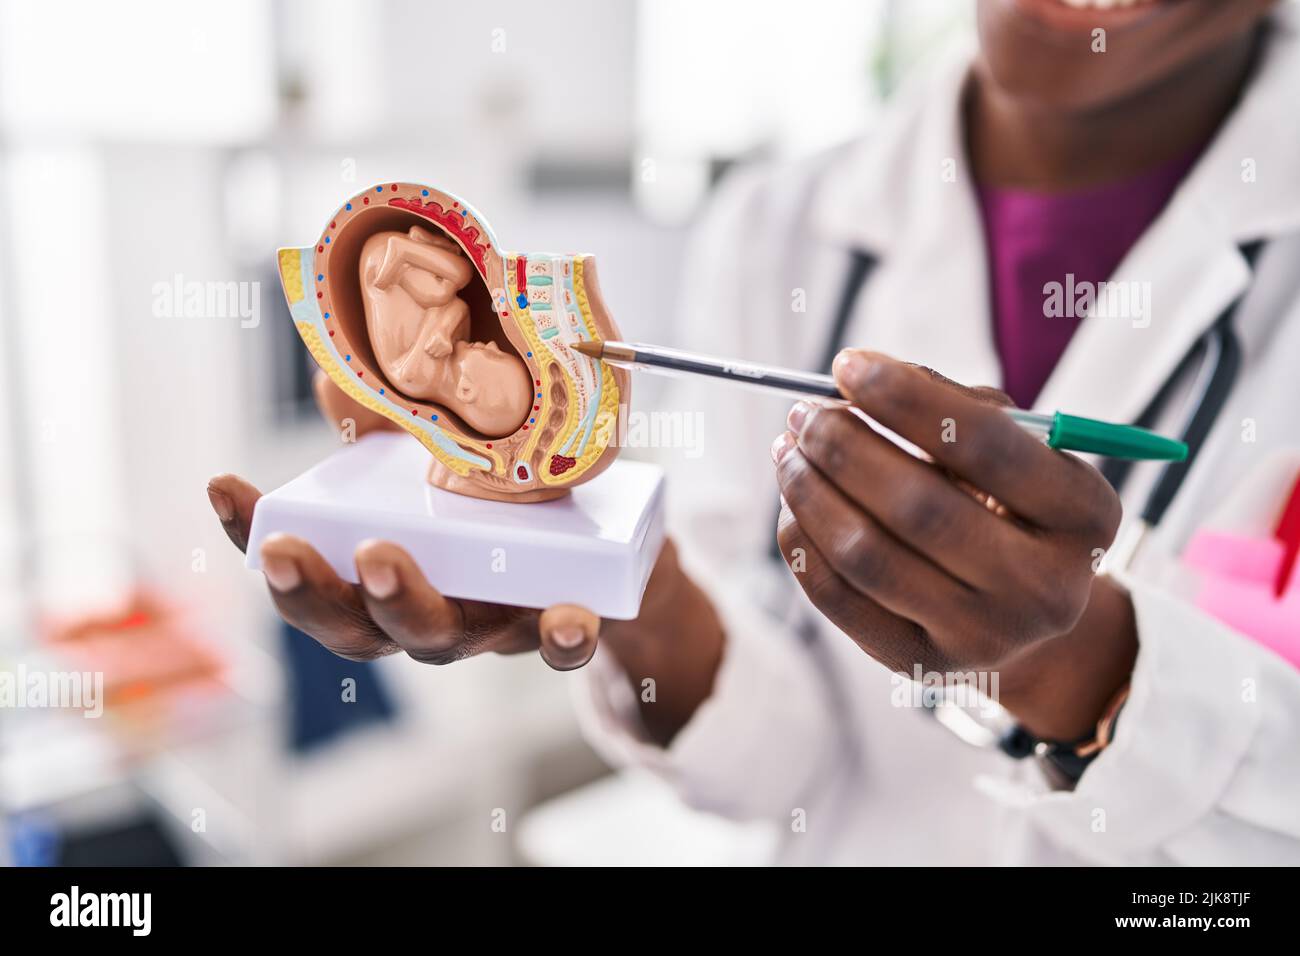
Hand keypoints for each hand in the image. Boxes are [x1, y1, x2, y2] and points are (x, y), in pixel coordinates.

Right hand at [206, 372, 597, 668]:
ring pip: (437, 636)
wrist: (590, 557)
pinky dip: (563, 638)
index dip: (252, 536)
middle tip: (285, 550)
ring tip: (379, 558)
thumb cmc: (489, 509)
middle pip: (355, 628)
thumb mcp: (435, 459)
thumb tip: (336, 373)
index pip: (302, 569)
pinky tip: (567, 621)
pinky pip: (558, 645)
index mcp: (381, 577)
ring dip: (402, 605)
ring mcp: (487, 625)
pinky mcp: (554, 625)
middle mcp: (424, 613)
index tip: (224, 485)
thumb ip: (387, 422)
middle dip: (312, 592)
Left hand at [772, 350, 1134, 739]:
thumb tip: (858, 382)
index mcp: (1083, 515)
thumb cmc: (1008, 506)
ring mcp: (981, 637)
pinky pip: (837, 597)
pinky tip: (793, 503)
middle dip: (844, 447)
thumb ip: (954, 407)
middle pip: (918, 506)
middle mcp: (1044, 588)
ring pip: (866, 555)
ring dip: (810, 491)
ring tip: (788, 451)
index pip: (986, 445)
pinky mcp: (919, 664)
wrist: (1021, 615)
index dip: (907, 398)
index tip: (847, 363)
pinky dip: (801, 540)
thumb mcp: (1014, 452)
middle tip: (803, 413)